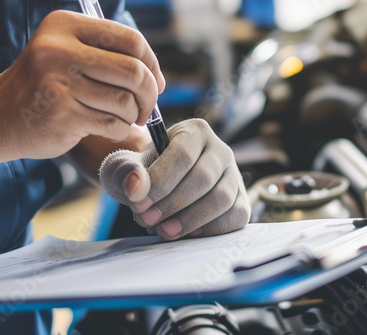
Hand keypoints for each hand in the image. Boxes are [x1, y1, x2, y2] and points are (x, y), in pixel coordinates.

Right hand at [0, 10, 165, 159]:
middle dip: (149, 93)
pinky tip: (107, 128)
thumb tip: (155, 75)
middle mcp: (59, 49)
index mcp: (65, 25)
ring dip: (132, 114)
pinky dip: (118, 129)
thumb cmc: (43, 84)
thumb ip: (106, 52)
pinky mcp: (61, 114)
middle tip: (146, 107)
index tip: (155, 81)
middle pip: (133, 70)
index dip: (152, 63)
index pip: (130, 39)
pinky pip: (112, 123)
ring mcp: (59, 82)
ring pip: (125, 100)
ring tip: (122, 118)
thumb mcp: (65, 51)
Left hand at [99, 119, 250, 239]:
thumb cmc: (146, 175)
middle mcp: (221, 150)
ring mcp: (234, 175)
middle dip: (172, 203)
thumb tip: (136, 187)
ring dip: (190, 220)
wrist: (159, 189)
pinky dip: (211, 229)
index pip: (183, 156)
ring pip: (222, 198)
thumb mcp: (127, 168)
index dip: (160, 182)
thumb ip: (124, 172)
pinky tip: (188, 233)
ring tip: (164, 230)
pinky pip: (236, 216)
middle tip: (147, 219)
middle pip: (203, 178)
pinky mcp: (242, 200)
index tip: (138, 202)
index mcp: (195, 131)